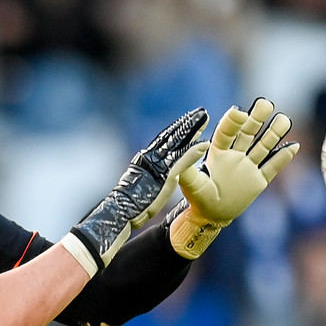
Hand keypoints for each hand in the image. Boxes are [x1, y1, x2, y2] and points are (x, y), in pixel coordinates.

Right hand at [63, 109, 208, 275]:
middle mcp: (151, 158)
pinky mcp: (163, 176)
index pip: (164, 140)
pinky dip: (192, 152)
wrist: (120, 212)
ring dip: (192, 130)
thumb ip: (154, 175)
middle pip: (172, 136)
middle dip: (187, 123)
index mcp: (146, 159)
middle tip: (202, 113)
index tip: (190, 120)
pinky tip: (204, 145)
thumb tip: (164, 174)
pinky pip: (180, 161)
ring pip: (176, 143)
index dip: (178, 129)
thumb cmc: (130, 204)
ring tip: (205, 119)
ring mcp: (157, 166)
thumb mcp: (144, 184)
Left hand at [168, 98, 298, 258]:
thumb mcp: (191, 184)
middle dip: (256, 119)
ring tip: (284, 119)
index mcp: (218, 153)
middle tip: (265, 103)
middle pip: (248, 133)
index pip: (227, 133)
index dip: (233, 122)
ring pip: (263, 146)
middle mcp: (235, 155)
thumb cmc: (199, 199)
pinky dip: (282, 157)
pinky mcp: (258, 181)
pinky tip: (293, 146)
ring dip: (273, 133)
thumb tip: (189, 151)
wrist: (212, 217)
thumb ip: (189, 168)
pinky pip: (272, 167)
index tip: (239, 112)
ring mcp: (248, 167)